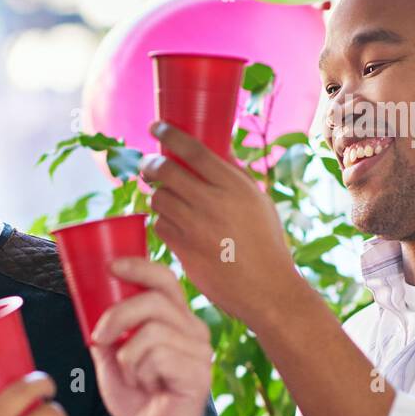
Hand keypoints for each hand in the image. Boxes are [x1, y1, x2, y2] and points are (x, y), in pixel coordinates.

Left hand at [88, 258, 210, 415]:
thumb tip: (90, 305)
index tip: (111, 267)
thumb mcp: (113, 358)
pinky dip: (140, 371)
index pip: (165, 279)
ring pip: (152, 330)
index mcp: (176, 320)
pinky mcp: (198, 374)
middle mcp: (194, 330)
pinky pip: (158, 355)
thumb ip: (108, 332)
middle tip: (100, 338)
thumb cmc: (136, 398)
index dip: (139, 267)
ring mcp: (200, 352)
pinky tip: (147, 386)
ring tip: (133, 375)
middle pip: (154, 300)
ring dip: (128, 355)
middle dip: (118, 316)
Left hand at [139, 121, 301, 328]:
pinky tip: (173, 223)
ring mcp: (195, 227)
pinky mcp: (182, 249)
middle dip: (151, 164)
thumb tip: (216, 149)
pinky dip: (162, 221)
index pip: (193, 150)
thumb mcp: (260, 201)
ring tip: (165, 197)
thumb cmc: (266, 242)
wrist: (266, 289)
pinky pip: (159, 225)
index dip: (169, 134)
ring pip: (158, 199)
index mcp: (234, 186)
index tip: (155, 127)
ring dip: (157, 195)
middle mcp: (212, 203)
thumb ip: (236, 176)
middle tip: (149, 165)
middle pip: (166, 171)